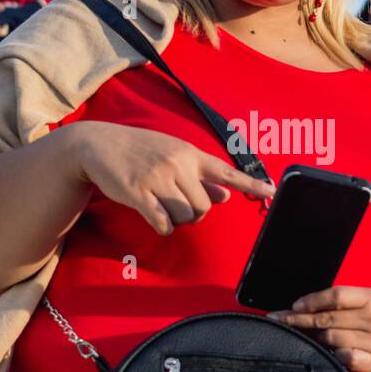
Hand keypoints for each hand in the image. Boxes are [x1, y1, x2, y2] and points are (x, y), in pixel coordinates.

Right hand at [62, 120, 274, 235]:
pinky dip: (163, 228)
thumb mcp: (173, 156)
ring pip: (185, 215)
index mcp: (190, 153)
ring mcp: (158, 177)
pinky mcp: (138, 192)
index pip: (227, 171)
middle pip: (204, 206)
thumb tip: (226, 196)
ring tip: (164, 210)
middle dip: (195, 214)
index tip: (272, 190)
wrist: (98, 144)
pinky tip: (155, 220)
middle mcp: (178, 163)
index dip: (250, 184)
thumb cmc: (140, 151)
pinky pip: (163, 222)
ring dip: (178, 221)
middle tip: (178, 207)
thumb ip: (200, 177)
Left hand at [266, 286, 370, 371]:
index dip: (312, 300)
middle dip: (298, 321)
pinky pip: (347, 360)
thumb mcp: (369, 298)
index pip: (337, 296)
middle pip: (329, 320)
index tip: (293, 306)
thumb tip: (303, 307)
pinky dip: (333, 356)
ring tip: (297, 338)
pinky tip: (325, 353)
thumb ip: (343, 301)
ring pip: (334, 340)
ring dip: (312, 339)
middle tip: (277, 320)